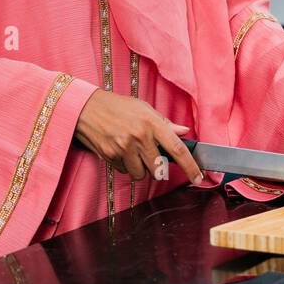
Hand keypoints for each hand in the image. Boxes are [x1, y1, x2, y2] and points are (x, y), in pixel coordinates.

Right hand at [75, 89, 204, 184]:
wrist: (86, 108)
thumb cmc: (117, 106)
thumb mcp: (143, 108)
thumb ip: (164, 123)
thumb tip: (183, 132)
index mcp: (151, 123)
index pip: (177, 149)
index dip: (190, 166)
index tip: (197, 177)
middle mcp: (139, 136)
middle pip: (159, 168)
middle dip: (157, 167)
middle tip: (149, 154)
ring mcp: (124, 148)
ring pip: (141, 174)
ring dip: (140, 168)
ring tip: (132, 152)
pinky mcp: (111, 156)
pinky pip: (125, 171)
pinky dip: (125, 165)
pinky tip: (119, 151)